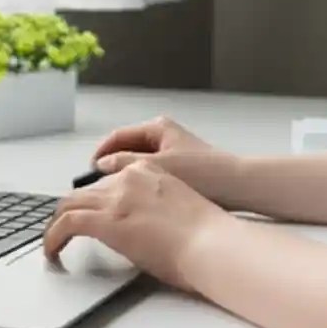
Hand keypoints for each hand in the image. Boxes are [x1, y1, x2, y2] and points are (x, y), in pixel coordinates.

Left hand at [43, 159, 232, 292]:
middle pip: (83, 191)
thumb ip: (154, 209)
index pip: (107, 179)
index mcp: (149, 172)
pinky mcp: (105, 220)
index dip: (93, 199)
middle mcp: (128, 178)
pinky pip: (65, 224)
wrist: (212, 243)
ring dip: (56, 225)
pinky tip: (52, 251)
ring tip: (53, 243)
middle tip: (62, 230)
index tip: (87, 212)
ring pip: (68, 204)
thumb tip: (143, 230)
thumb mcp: (178, 208)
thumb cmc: (207, 236)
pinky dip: (53, 237)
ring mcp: (115, 197)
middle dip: (69, 210)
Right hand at [91, 116, 240, 205]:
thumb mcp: (157, 166)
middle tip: (97, 187)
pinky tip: (137, 200)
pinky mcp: (180, 168)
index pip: (116, 137)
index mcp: (157, 127)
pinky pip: (150, 173)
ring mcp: (172, 151)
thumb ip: (124, 164)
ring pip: (137, 164)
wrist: (239, 186)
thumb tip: (101, 166)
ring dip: (125, 177)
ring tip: (114, 195)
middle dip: (111, 167)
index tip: (87, 173)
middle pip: (125, 149)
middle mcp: (164, 135)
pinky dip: (140, 184)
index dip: (99, 155)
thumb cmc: (203, 172)